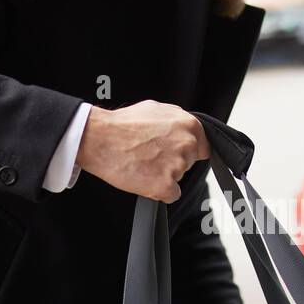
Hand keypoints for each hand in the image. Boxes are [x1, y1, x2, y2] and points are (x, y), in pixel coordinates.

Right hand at [76, 100, 209, 201]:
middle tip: (151, 157)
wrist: (100, 139)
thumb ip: (176, 121)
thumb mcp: (155, 109)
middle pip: (189, 164)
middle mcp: (187, 145)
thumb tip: (184, 129)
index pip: (203, 147)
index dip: (188, 152)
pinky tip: (143, 178)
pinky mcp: (166, 186)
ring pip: (178, 179)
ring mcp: (178, 166)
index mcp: (189, 125)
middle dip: (173, 163)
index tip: (176, 154)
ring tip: (142, 163)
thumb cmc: (122, 125)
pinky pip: (170, 195)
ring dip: (164, 176)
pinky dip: (158, 191)